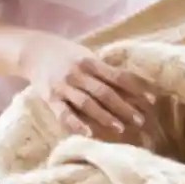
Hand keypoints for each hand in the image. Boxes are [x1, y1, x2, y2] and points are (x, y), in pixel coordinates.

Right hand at [18, 33, 155, 136]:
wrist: (33, 50)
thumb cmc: (66, 54)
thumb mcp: (86, 55)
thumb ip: (103, 70)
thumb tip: (130, 85)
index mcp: (91, 62)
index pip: (118, 76)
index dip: (136, 88)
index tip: (152, 101)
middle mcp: (79, 74)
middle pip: (105, 92)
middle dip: (124, 107)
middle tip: (140, 120)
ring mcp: (64, 86)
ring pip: (87, 104)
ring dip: (105, 117)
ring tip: (120, 128)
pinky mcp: (50, 98)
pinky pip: (64, 113)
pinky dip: (76, 124)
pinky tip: (88, 133)